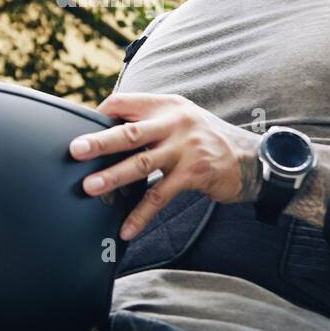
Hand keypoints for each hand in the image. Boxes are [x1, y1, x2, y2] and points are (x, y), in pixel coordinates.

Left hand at [68, 92, 262, 240]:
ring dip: (113, 176)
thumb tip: (110, 135)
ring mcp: (185, 148)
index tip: (82, 126)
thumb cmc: (209, 141)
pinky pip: (159, 196)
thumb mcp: (182, 120)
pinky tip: (127, 228)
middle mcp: (175, 122)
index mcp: (167, 105)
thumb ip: (152, 123)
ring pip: (141, 162)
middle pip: (130, 131)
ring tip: (91, 187)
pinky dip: (141, 214)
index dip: (102, 113)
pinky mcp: (194, 174)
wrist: (253, 159)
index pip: (126, 102)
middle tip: (75, 150)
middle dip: (100, 141)